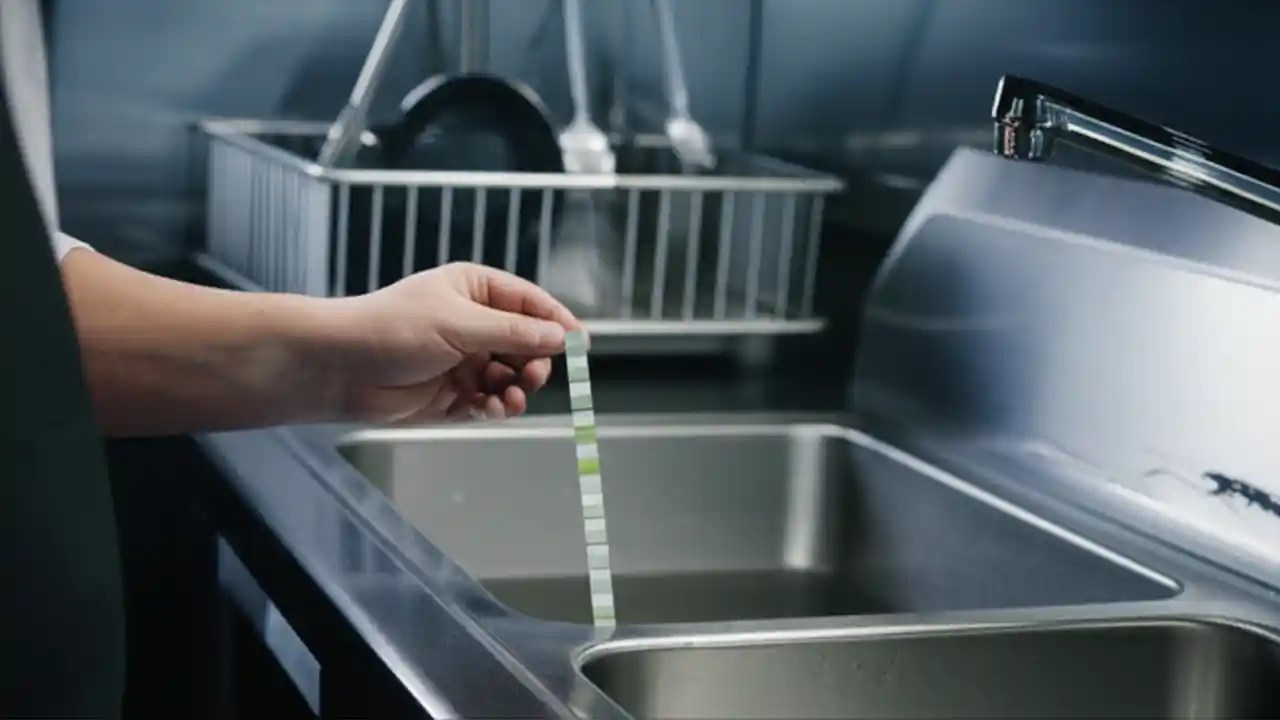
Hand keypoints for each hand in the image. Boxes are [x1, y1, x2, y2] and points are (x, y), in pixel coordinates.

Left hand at [322, 262, 583, 423]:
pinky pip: (491, 400)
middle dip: (536, 362)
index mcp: (474, 290)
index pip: (529, 303)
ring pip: (511, 376)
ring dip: (518, 388)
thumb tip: (561, 337)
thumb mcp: (459, 324)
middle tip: (532, 376)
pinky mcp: (453, 394)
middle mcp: (473, 323)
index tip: (583, 344)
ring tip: (510, 397)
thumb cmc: (392, 330)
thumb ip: (513, 334)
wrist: (338, 368)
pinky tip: (493, 408)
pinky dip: (498, 406)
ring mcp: (464, 360)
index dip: (557, 322)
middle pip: (527, 344)